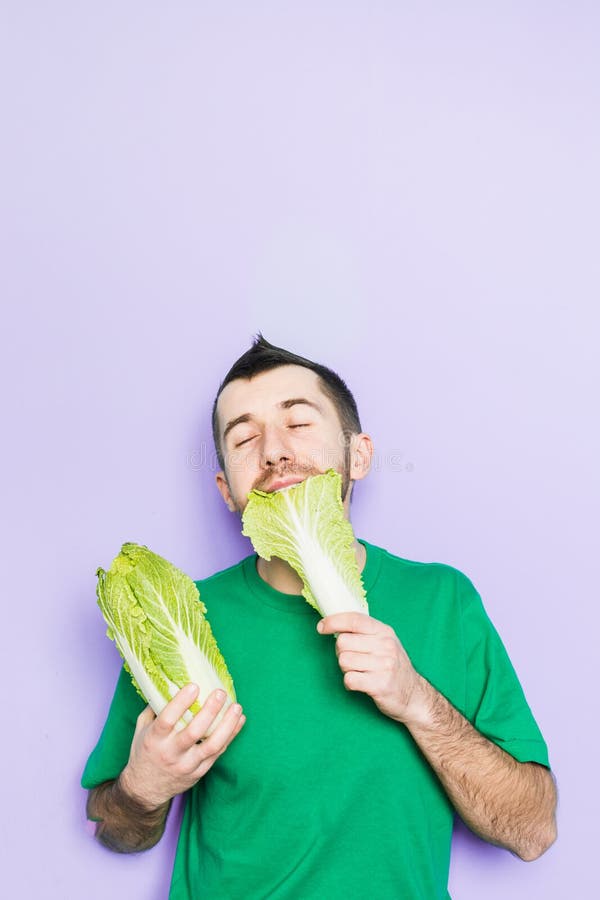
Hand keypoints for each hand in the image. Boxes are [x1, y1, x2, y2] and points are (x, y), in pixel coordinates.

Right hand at [120, 684, 244, 809]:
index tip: (195, 685)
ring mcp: (186, 765)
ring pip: (212, 745)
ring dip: (227, 725)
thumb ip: (154, 707)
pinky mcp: (198, 772)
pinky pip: (218, 753)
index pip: (167, 720)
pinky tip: (238, 721)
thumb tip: (170, 682)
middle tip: (220, 693)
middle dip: (210, 711)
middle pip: (193, 732)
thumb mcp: (141, 729)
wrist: (144, 789)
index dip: (181, 702)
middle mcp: (170, 753)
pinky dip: (231, 736)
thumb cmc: (144, 752)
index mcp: (154, 739)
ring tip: (237, 707)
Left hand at [317, 613, 428, 725]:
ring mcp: (384, 665)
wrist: (414, 696)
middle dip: (341, 653)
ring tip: (359, 672)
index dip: (333, 622)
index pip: (354, 620)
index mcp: (384, 632)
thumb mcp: (385, 643)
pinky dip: (350, 683)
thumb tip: (335, 625)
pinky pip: (349, 679)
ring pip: (344, 661)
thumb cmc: (394, 667)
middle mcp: (386, 646)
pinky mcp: (380, 685)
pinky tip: (360, 684)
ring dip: (346, 669)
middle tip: (352, 660)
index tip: (321, 627)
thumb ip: (364, 633)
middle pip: (343, 642)